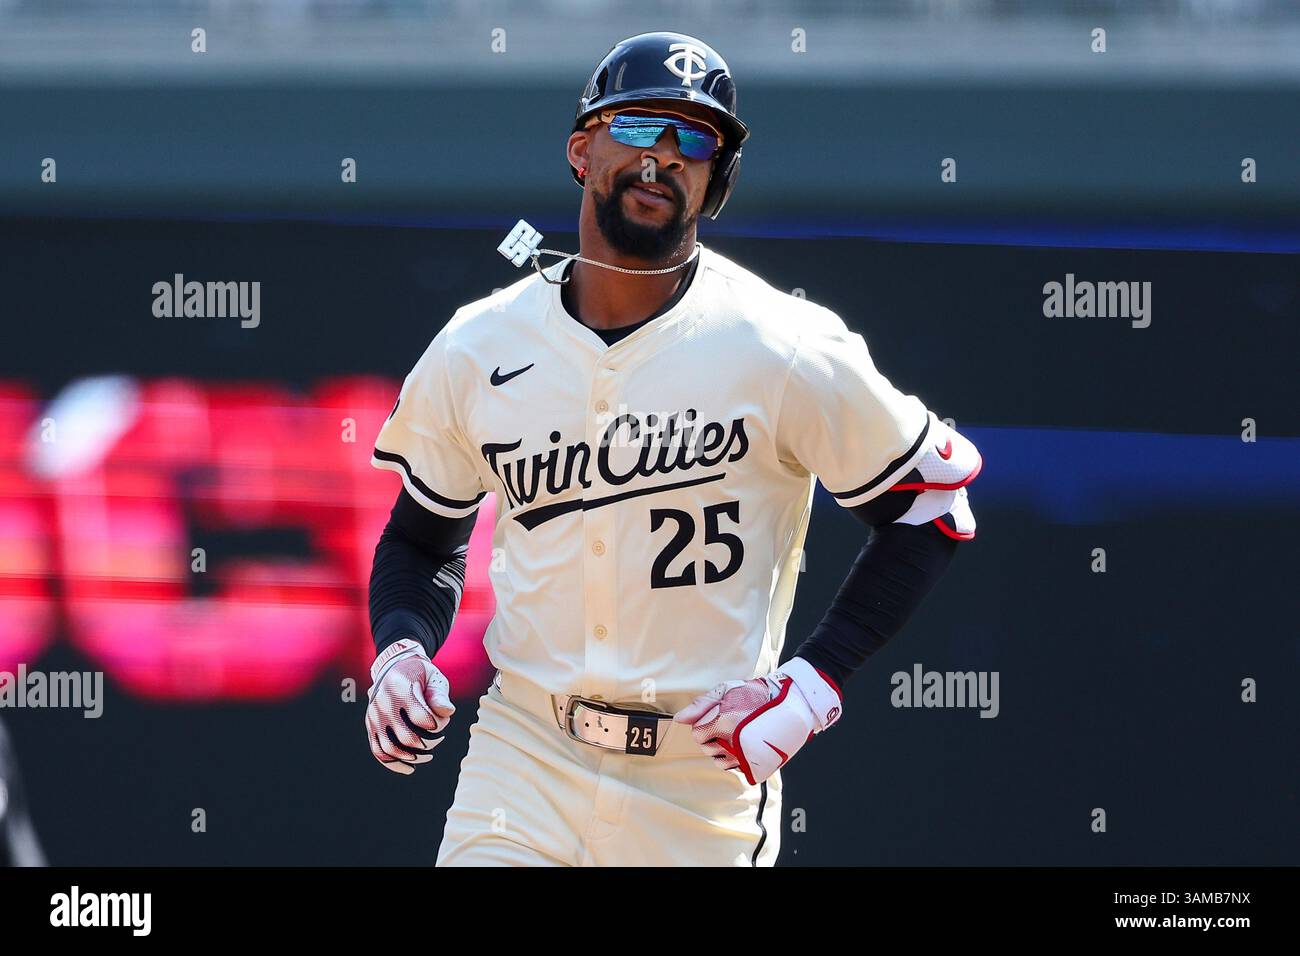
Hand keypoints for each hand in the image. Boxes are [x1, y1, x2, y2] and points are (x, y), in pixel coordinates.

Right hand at [365, 638, 454, 774]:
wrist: (392, 668)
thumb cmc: (419, 675)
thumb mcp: (433, 677)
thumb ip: (440, 694)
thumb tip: (447, 712)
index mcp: (400, 689)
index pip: (421, 718)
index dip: (437, 726)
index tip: (442, 722)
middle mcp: (383, 704)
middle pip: (407, 737)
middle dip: (428, 743)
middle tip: (437, 738)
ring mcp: (374, 717)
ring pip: (391, 749)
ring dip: (412, 757)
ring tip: (427, 755)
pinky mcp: (371, 727)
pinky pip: (378, 752)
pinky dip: (394, 764)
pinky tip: (410, 768)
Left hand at [674, 657, 841, 784]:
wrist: (790, 704)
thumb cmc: (756, 694)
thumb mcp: (727, 690)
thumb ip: (701, 705)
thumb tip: (679, 719)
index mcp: (724, 723)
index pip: (697, 735)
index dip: (703, 726)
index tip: (715, 719)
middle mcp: (733, 743)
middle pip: (706, 749)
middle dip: (711, 738)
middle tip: (728, 725)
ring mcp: (745, 756)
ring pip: (719, 761)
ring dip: (722, 750)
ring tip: (736, 735)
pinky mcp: (757, 765)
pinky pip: (736, 768)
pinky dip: (737, 759)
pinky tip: (745, 745)